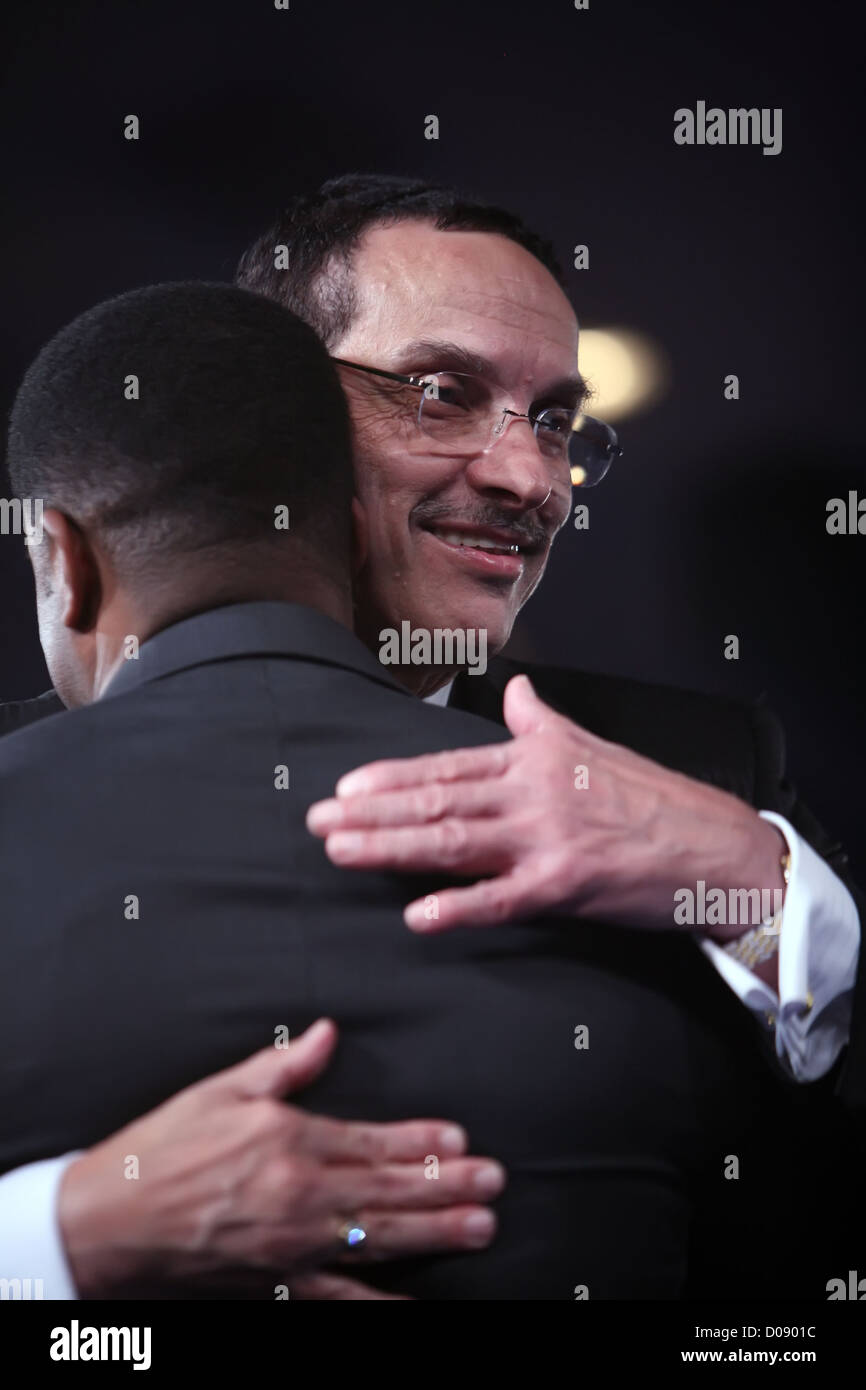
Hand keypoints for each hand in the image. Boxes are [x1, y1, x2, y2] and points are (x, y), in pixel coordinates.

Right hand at [59, 1019, 504, 1296]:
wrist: (107, 1223)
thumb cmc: (159, 1152)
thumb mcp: (219, 1091)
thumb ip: (283, 1066)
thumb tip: (329, 1032)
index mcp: (288, 1139)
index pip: (372, 1141)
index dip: (422, 1142)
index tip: (461, 1139)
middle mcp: (299, 1194)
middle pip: (389, 1190)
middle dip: (448, 1186)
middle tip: (494, 1182)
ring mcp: (292, 1246)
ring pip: (379, 1239)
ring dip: (435, 1233)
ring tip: (480, 1227)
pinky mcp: (277, 1285)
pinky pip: (340, 1299)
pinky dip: (381, 1304)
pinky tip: (417, 1305)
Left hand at [307, 675, 785, 937]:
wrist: (712, 843)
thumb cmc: (651, 797)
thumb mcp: (589, 744)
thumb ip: (540, 720)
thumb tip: (513, 688)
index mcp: (532, 758)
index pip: (446, 767)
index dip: (391, 779)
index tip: (344, 787)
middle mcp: (530, 792)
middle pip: (436, 800)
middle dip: (371, 813)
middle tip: (318, 822)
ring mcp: (545, 837)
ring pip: (453, 840)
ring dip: (392, 847)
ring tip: (342, 852)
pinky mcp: (565, 884)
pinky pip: (501, 898)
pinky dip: (458, 907)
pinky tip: (417, 914)